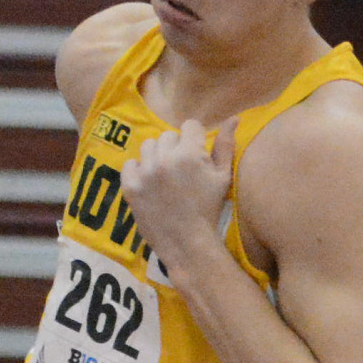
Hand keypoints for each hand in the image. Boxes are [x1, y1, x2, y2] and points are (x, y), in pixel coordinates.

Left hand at [123, 119, 234, 266]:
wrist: (187, 243)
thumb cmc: (209, 210)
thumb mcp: (223, 178)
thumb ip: (225, 146)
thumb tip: (233, 118)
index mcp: (190, 154)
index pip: (190, 126)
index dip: (195, 140)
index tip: (195, 157)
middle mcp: (165, 158)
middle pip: (168, 135)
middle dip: (176, 148)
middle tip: (181, 171)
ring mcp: (145, 172)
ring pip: (148, 146)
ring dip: (156, 157)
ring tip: (165, 177)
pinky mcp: (130, 186)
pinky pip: (130, 163)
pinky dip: (139, 171)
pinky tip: (150, 184)